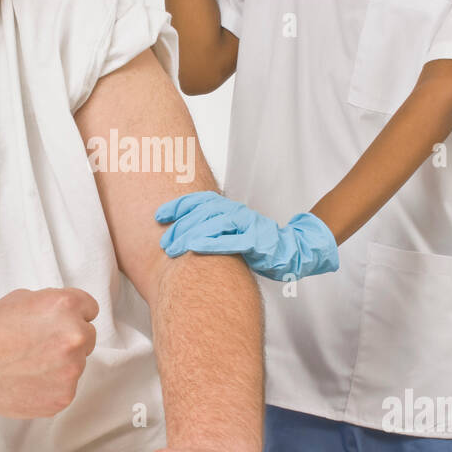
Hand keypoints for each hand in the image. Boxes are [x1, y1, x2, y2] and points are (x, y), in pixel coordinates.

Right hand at [0, 288, 98, 416]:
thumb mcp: (23, 299)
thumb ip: (52, 305)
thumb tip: (65, 314)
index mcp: (65, 307)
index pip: (90, 308)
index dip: (75, 314)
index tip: (64, 322)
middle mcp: (73, 336)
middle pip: (88, 337)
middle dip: (70, 339)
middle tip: (41, 344)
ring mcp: (71, 369)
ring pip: (77, 364)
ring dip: (60, 364)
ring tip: (28, 362)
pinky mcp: (63, 396)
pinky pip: (66, 387)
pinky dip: (51, 385)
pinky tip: (28, 378)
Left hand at [155, 192, 339, 280]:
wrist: (292, 251)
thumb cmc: (257, 244)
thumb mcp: (232, 231)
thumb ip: (212, 227)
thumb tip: (182, 232)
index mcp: (230, 207)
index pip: (200, 200)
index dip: (178, 206)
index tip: (159, 215)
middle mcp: (237, 212)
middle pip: (202, 213)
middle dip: (179, 226)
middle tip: (163, 243)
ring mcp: (248, 225)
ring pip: (213, 225)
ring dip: (189, 236)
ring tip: (172, 249)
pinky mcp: (256, 242)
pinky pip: (231, 241)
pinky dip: (211, 243)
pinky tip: (195, 248)